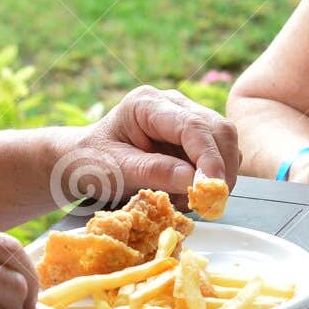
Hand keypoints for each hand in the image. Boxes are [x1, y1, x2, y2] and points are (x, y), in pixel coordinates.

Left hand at [60, 85, 238, 204]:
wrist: (83, 161)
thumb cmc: (92, 163)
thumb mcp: (115, 170)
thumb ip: (152, 172)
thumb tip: (192, 180)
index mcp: (147, 104)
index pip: (193, 126)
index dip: (209, 158)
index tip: (212, 189)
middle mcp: (173, 104)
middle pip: (218, 130)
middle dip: (221, 169)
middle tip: (210, 204)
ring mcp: (186, 117)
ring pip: (225, 143)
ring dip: (218, 176)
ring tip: (188, 201)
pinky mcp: (193, 137)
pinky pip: (218, 155)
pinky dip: (211, 178)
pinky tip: (187, 194)